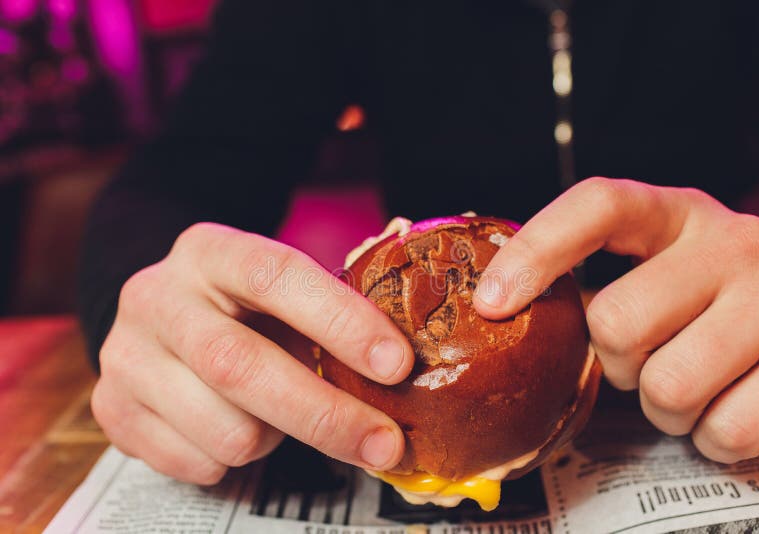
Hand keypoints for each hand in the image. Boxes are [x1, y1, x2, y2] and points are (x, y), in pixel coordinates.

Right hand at [91, 223, 413, 483]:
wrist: (161, 317)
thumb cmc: (244, 309)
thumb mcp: (281, 293)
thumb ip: (329, 317)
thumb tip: (401, 373)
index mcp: (210, 251)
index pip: (276, 276)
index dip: (341, 321)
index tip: (397, 364)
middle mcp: (157, 296)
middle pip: (242, 366)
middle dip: (325, 414)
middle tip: (384, 443)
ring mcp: (126, 355)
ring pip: (224, 428)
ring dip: (274, 437)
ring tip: (278, 414)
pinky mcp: (112, 409)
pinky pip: (197, 462)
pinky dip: (235, 460)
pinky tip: (235, 425)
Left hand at [474, 177, 758, 462]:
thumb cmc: (712, 308)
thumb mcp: (660, 272)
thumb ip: (597, 284)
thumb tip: (500, 310)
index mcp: (680, 213)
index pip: (597, 206)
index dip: (535, 250)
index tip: (491, 302)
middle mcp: (736, 241)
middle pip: (617, 322)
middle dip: (619, 364)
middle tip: (648, 362)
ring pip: (668, 386)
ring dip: (665, 410)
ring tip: (692, 386)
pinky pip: (725, 430)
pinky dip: (713, 438)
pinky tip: (731, 406)